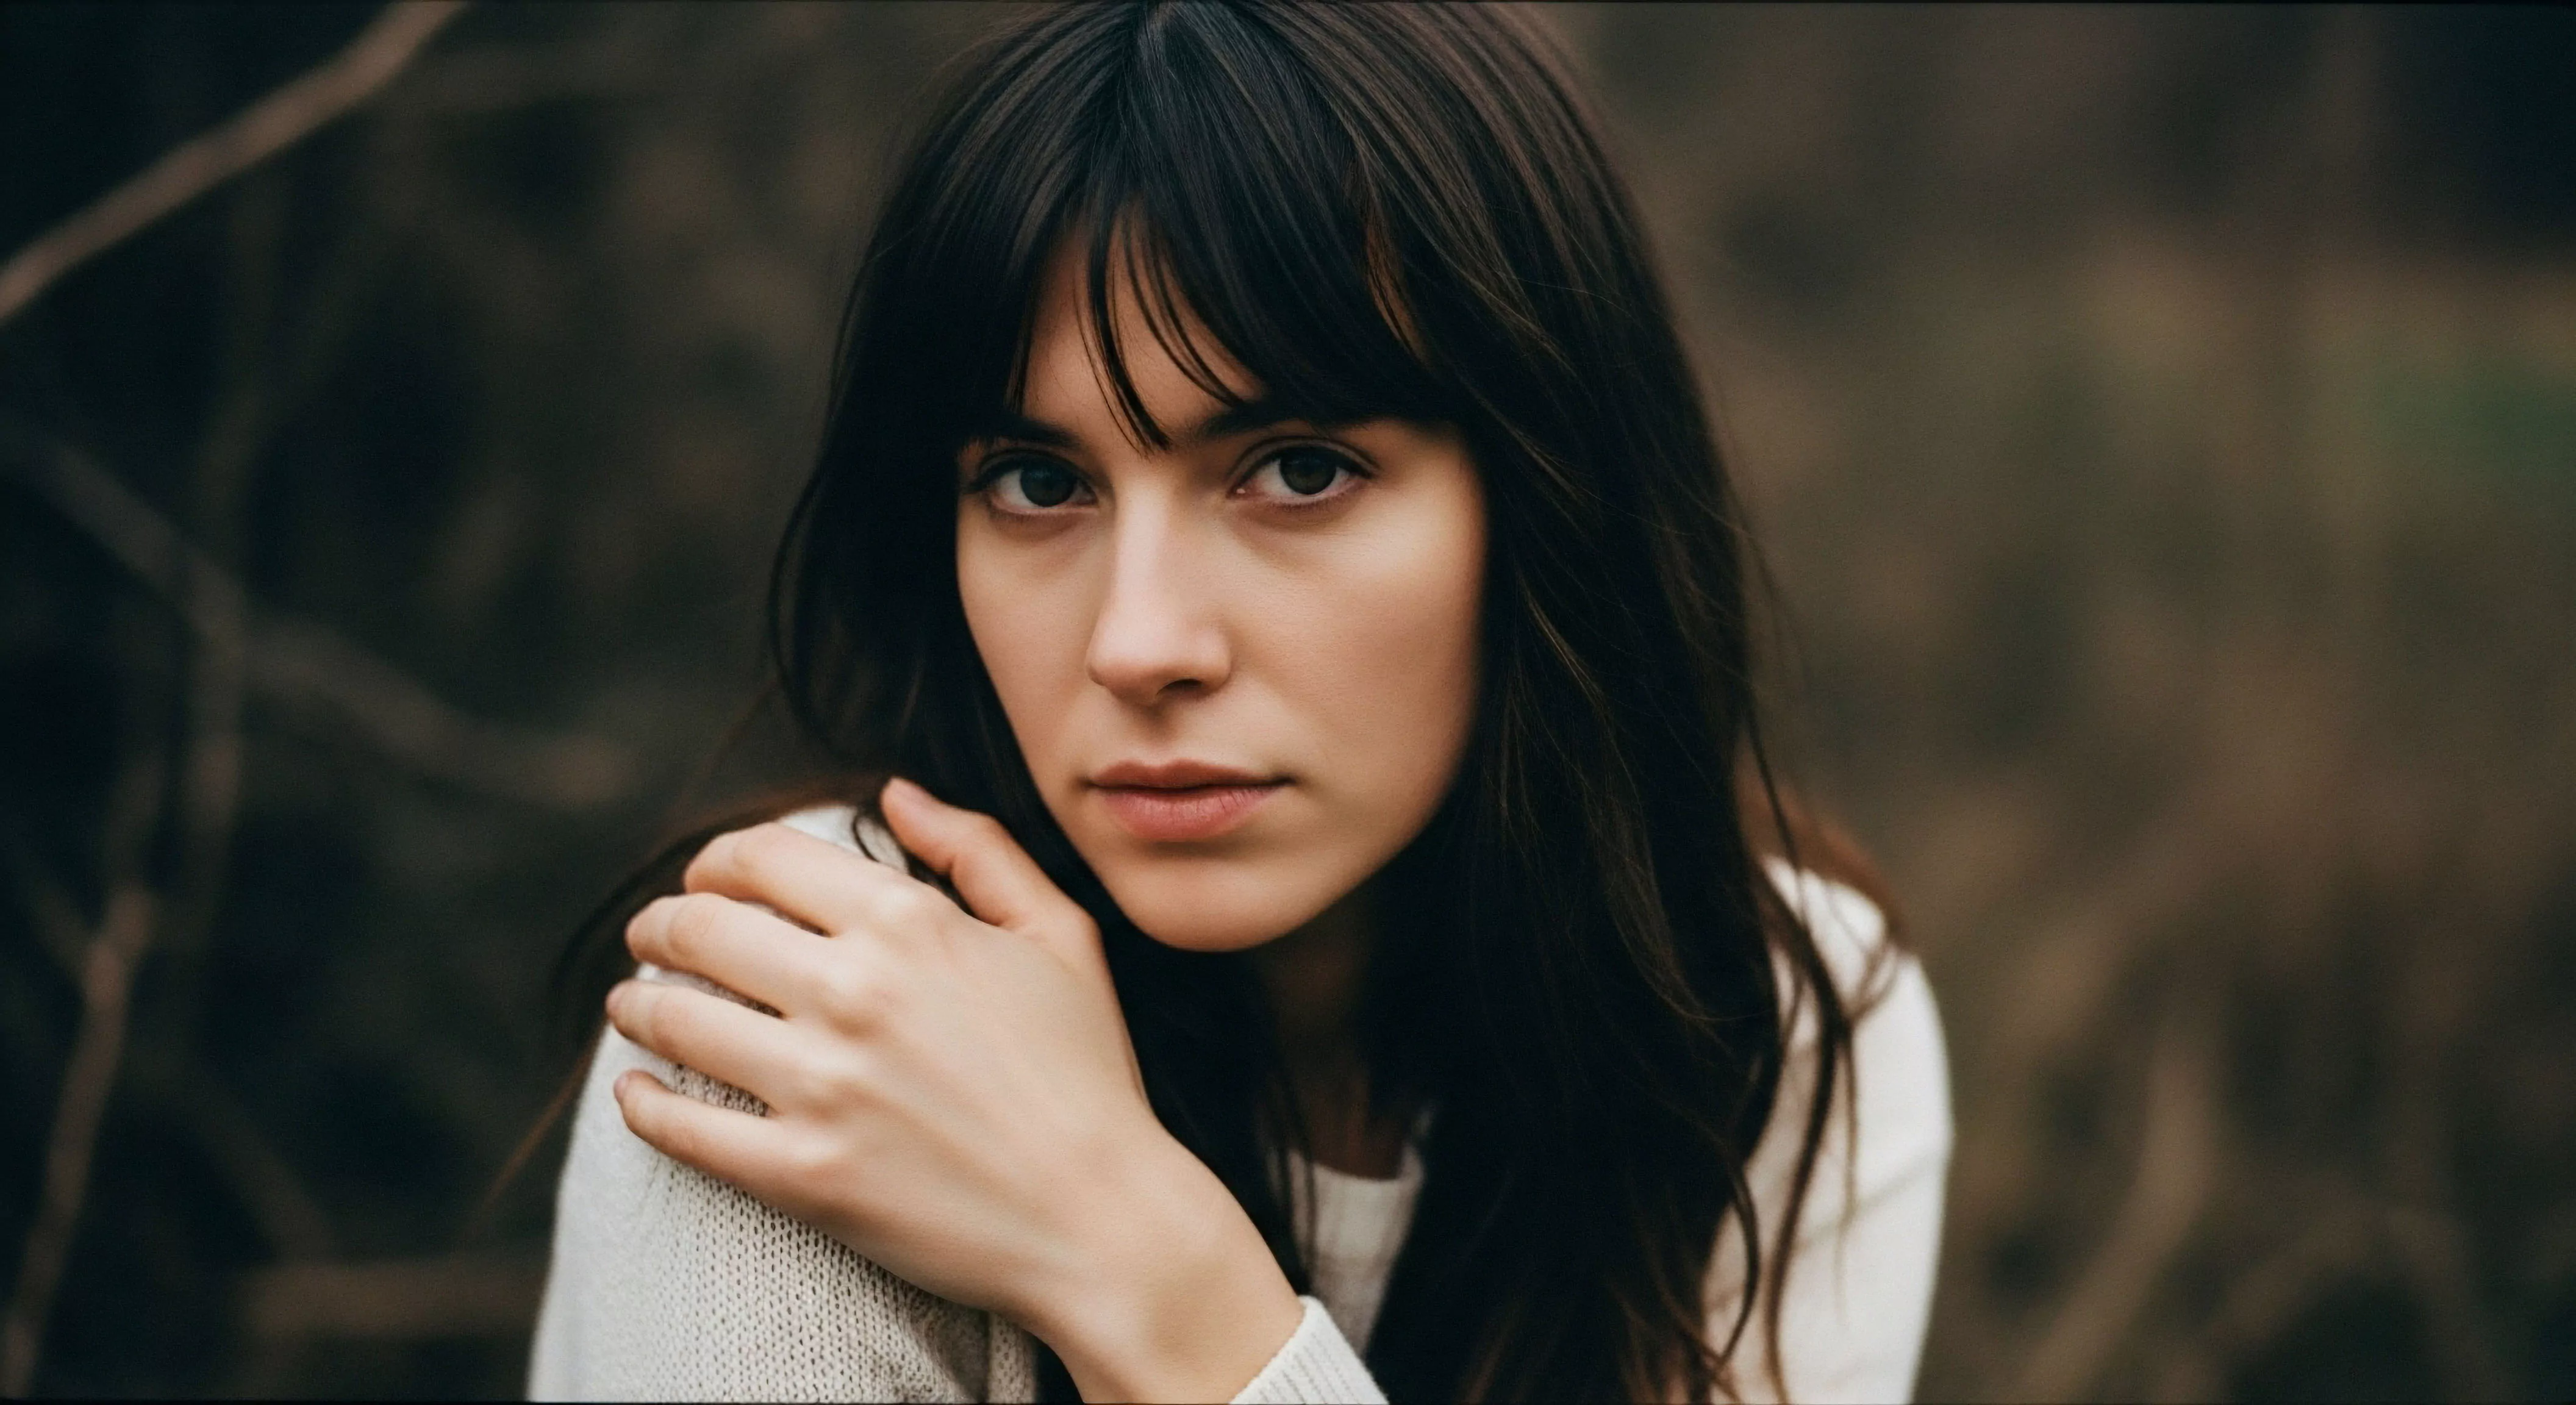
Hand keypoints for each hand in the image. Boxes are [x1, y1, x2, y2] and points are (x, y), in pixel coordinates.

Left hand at [605, 777, 1301, 1401]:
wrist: (1102, 1220)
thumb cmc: (1087, 1075)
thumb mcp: (1061, 936)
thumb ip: (979, 850)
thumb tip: (896, 795)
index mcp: (911, 923)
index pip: (764, 859)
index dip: (718, 861)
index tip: (707, 879)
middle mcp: (853, 992)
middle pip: (700, 929)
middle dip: (661, 924)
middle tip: (652, 937)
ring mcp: (821, 1086)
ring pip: (677, 1019)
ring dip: (639, 1003)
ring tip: (633, 1004)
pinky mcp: (801, 1174)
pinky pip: (682, 1128)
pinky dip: (642, 1102)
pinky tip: (635, 1088)